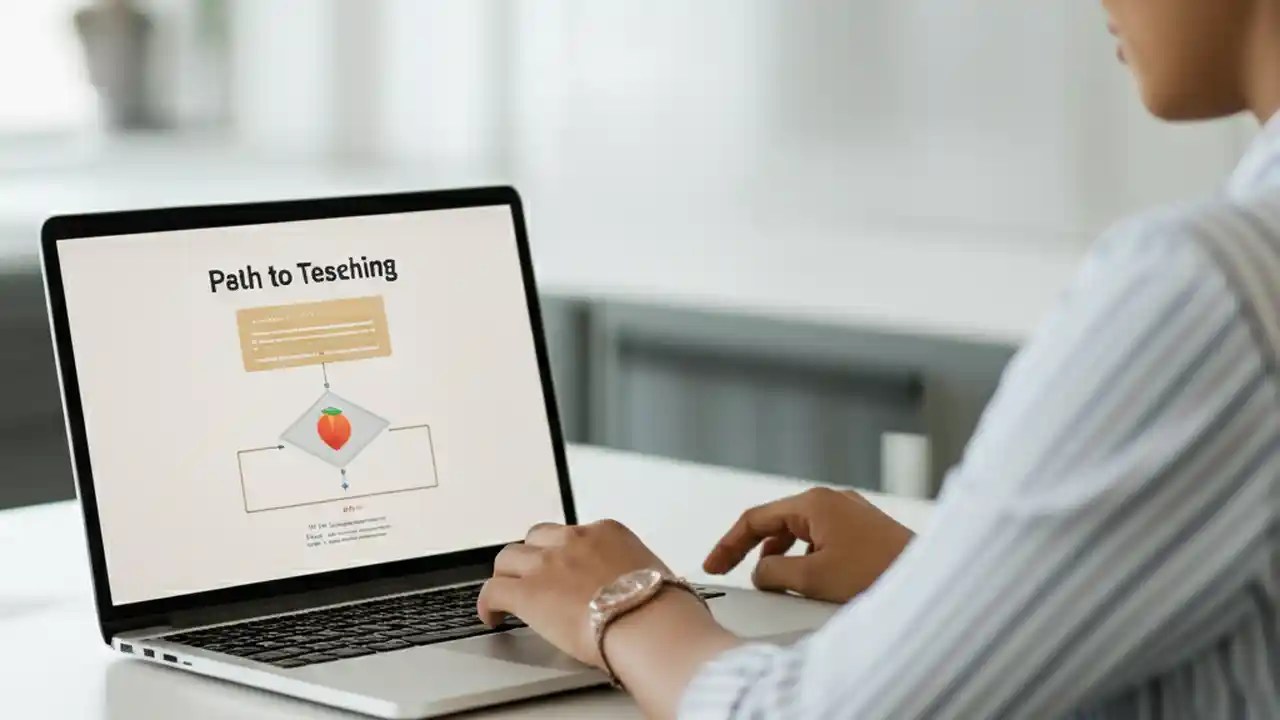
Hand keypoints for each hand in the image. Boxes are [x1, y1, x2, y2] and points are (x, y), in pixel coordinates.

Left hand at [476, 519, 672, 667]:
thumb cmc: (661, 608)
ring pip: (509, 558)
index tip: (566, 570)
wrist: (649, 624)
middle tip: (534, 577)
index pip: (574, 535)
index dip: (565, 554)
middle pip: (537, 538)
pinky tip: (491, 617)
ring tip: (507, 593)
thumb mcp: (656, 575)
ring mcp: (547, 563)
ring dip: (508, 575)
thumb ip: (636, 575)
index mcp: (607, 533)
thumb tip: (640, 590)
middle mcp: (573, 540)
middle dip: (532, 557)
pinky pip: (493, 590)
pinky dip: (488, 604)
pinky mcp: (527, 592)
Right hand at [703, 487, 913, 602]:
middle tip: (732, 573)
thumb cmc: (878, 575)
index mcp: (814, 502)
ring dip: (782, 555)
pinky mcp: (866, 530)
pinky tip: (808, 580)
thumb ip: (774, 572)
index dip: (728, 544)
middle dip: (753, 549)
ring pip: (801, 532)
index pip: (755, 519)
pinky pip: (822, 539)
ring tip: (773, 582)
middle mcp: (832, 500)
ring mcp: (852, 513)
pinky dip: (806, 557)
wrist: (932, 582)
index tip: (713, 566)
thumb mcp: (812, 578)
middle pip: (777, 522)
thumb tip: (760, 572)